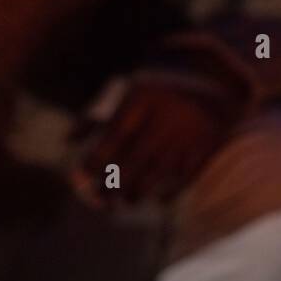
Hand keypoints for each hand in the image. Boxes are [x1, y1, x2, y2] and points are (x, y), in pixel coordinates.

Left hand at [70, 72, 237, 206]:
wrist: (213, 80)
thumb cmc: (158, 91)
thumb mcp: (128, 92)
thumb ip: (97, 114)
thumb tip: (67, 141)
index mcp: (143, 99)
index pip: (112, 137)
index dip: (94, 161)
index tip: (85, 174)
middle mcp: (164, 118)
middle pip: (131, 162)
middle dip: (110, 187)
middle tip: (100, 200)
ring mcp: (186, 134)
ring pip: (154, 175)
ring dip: (136, 194)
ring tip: (128, 199)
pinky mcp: (205, 146)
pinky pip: (183, 179)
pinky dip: (169, 193)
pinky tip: (159, 199)